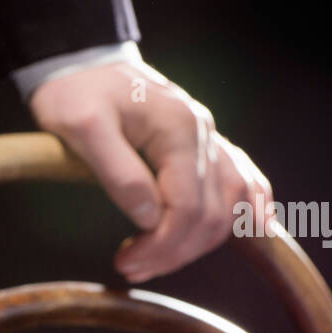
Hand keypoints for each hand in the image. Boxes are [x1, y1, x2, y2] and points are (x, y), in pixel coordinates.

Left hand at [29, 59, 272, 282]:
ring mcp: (208, 139)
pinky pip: (243, 177)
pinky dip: (251, 205)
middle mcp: (204, 134)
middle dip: (173, 252)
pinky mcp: (203, 144)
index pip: (186, 207)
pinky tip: (256, 227)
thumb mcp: (82, 127)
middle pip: (212, 213)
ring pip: (230, 204)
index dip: (160, 245)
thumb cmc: (74, 94)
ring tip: (154, 261)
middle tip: (129, 268)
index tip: (124, 264)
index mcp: (178, 129)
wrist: (80, 64)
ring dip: (198, 243)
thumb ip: (117, 172)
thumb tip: (147, 218)